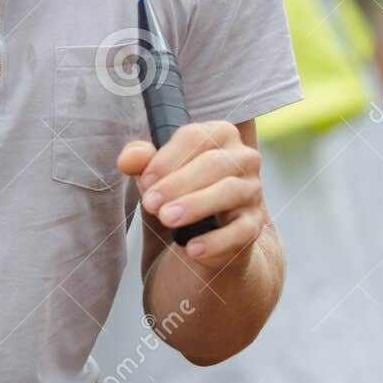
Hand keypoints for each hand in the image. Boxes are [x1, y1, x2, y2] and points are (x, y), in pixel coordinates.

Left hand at [117, 120, 267, 266]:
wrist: (204, 227)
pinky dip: (215, 241)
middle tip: (151, 203)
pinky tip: (191, 248)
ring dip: (194, 205)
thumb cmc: (177, 185)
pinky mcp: (254, 223)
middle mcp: (243, 158)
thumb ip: (140, 158)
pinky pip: (241, 231)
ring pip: (229, 192)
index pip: (195, 136)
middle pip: (213, 164)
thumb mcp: (155, 169)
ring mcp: (252, 191)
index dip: (167, 158)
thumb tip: (127, 160)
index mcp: (219, 134)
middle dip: (177, 184)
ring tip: (166, 219)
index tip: (145, 180)